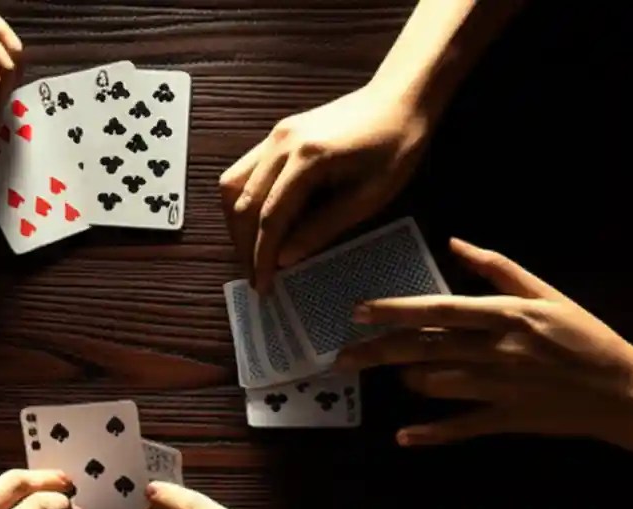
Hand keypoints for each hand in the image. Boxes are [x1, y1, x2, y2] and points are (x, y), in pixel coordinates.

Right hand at [220, 83, 429, 291]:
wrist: (400, 97)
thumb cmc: (396, 145)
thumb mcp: (370, 197)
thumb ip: (323, 228)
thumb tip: (285, 258)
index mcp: (308, 158)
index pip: (270, 217)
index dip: (262, 257)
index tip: (263, 286)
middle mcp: (281, 143)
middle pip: (242, 203)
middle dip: (244, 246)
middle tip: (255, 277)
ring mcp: (275, 135)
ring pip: (232, 185)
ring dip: (236, 223)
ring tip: (253, 252)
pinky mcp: (277, 134)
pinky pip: (244, 171)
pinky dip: (244, 201)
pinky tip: (259, 222)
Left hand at [336, 238, 632, 445]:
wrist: (623, 390)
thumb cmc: (583, 336)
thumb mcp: (546, 294)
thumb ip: (498, 269)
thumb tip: (455, 243)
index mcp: (505, 316)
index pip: (438, 310)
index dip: (395, 311)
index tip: (359, 312)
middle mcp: (496, 351)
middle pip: (424, 349)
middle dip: (378, 352)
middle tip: (341, 357)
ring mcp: (500, 387)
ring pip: (435, 385)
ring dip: (407, 381)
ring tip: (392, 375)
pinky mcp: (506, 419)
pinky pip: (460, 428)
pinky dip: (430, 434)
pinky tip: (402, 436)